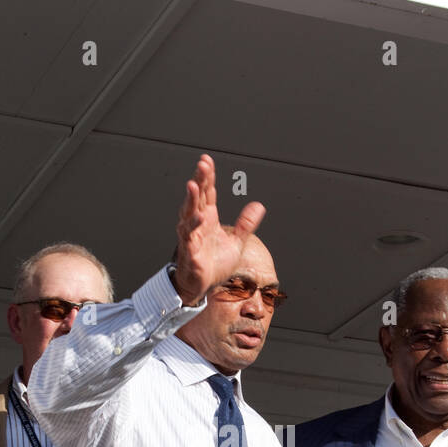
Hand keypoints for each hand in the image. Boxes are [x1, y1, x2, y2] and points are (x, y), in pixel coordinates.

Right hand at [171, 154, 264, 305]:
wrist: (203, 286)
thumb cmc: (214, 264)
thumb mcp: (236, 242)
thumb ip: (246, 223)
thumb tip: (258, 206)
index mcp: (209, 219)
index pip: (208, 193)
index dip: (208, 177)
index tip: (207, 161)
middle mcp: (198, 224)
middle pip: (198, 198)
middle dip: (200, 181)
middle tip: (202, 164)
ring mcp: (192, 236)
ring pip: (189, 214)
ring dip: (191, 199)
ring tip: (193, 185)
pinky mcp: (189, 251)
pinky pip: (189, 237)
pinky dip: (193, 226)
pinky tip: (199, 217)